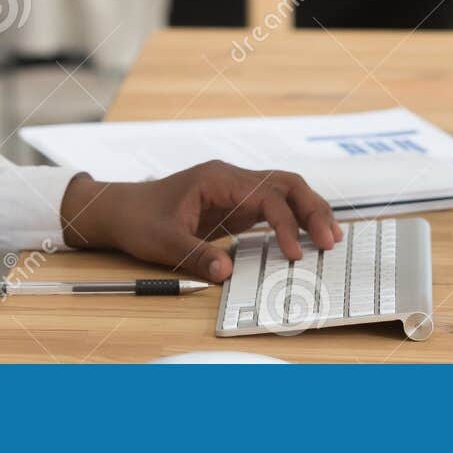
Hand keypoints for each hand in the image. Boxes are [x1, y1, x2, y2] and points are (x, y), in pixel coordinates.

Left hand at [60, 161, 342, 282]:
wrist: (121, 210)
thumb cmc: (140, 220)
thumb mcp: (163, 242)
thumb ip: (196, 255)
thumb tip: (227, 273)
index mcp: (217, 179)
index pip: (265, 196)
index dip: (284, 224)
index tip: (294, 253)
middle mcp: (232, 178)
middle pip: (285, 183)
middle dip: (312, 208)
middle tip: (331, 240)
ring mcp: (236, 189)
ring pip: (285, 191)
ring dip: (309, 210)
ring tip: (330, 238)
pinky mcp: (236, 204)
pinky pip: (274, 206)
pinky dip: (294, 219)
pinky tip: (307, 238)